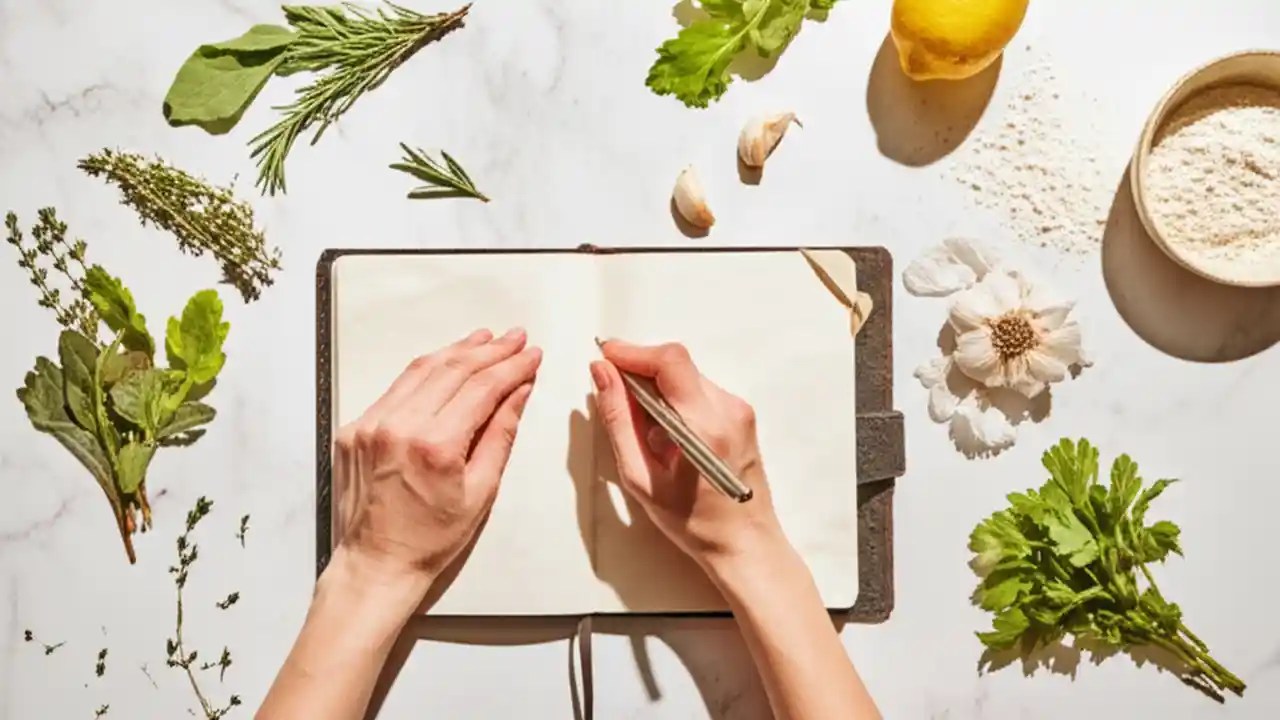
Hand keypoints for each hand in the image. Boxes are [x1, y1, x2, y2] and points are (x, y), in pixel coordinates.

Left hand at [333, 327, 541, 596]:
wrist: (376, 563)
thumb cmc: (432, 539)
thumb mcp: (481, 491)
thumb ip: (500, 434)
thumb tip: (519, 391)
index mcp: (434, 446)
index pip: (481, 389)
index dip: (511, 367)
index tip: (531, 355)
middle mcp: (398, 427)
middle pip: (452, 370)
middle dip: (489, 351)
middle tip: (515, 338)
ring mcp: (371, 425)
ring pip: (420, 370)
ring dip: (456, 351)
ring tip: (484, 338)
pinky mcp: (355, 429)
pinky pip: (396, 389)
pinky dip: (425, 371)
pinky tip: (445, 362)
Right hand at [590, 340, 786, 575]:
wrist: (745, 543)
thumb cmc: (694, 522)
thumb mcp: (641, 477)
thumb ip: (619, 420)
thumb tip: (603, 374)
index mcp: (705, 426)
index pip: (670, 361)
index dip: (632, 352)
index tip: (605, 355)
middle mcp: (729, 409)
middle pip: (677, 364)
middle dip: (640, 371)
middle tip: (616, 396)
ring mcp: (739, 410)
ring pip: (686, 376)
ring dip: (657, 389)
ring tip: (645, 430)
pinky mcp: (741, 414)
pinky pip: (699, 391)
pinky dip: (675, 401)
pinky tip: (667, 435)